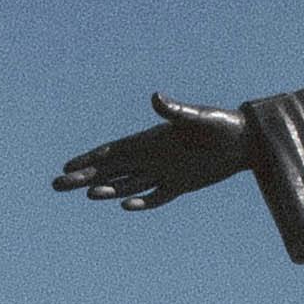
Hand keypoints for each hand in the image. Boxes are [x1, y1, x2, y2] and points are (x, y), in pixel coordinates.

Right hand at [53, 93, 251, 211]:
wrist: (245, 140)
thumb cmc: (222, 124)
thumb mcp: (197, 117)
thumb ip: (175, 111)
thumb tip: (156, 97)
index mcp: (150, 139)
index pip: (111, 152)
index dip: (88, 159)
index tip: (67, 166)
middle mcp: (152, 157)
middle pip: (110, 170)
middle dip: (84, 177)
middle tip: (57, 184)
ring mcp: (165, 172)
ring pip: (128, 184)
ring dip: (107, 190)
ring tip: (87, 194)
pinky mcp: (181, 185)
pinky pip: (155, 196)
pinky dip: (141, 202)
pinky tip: (125, 206)